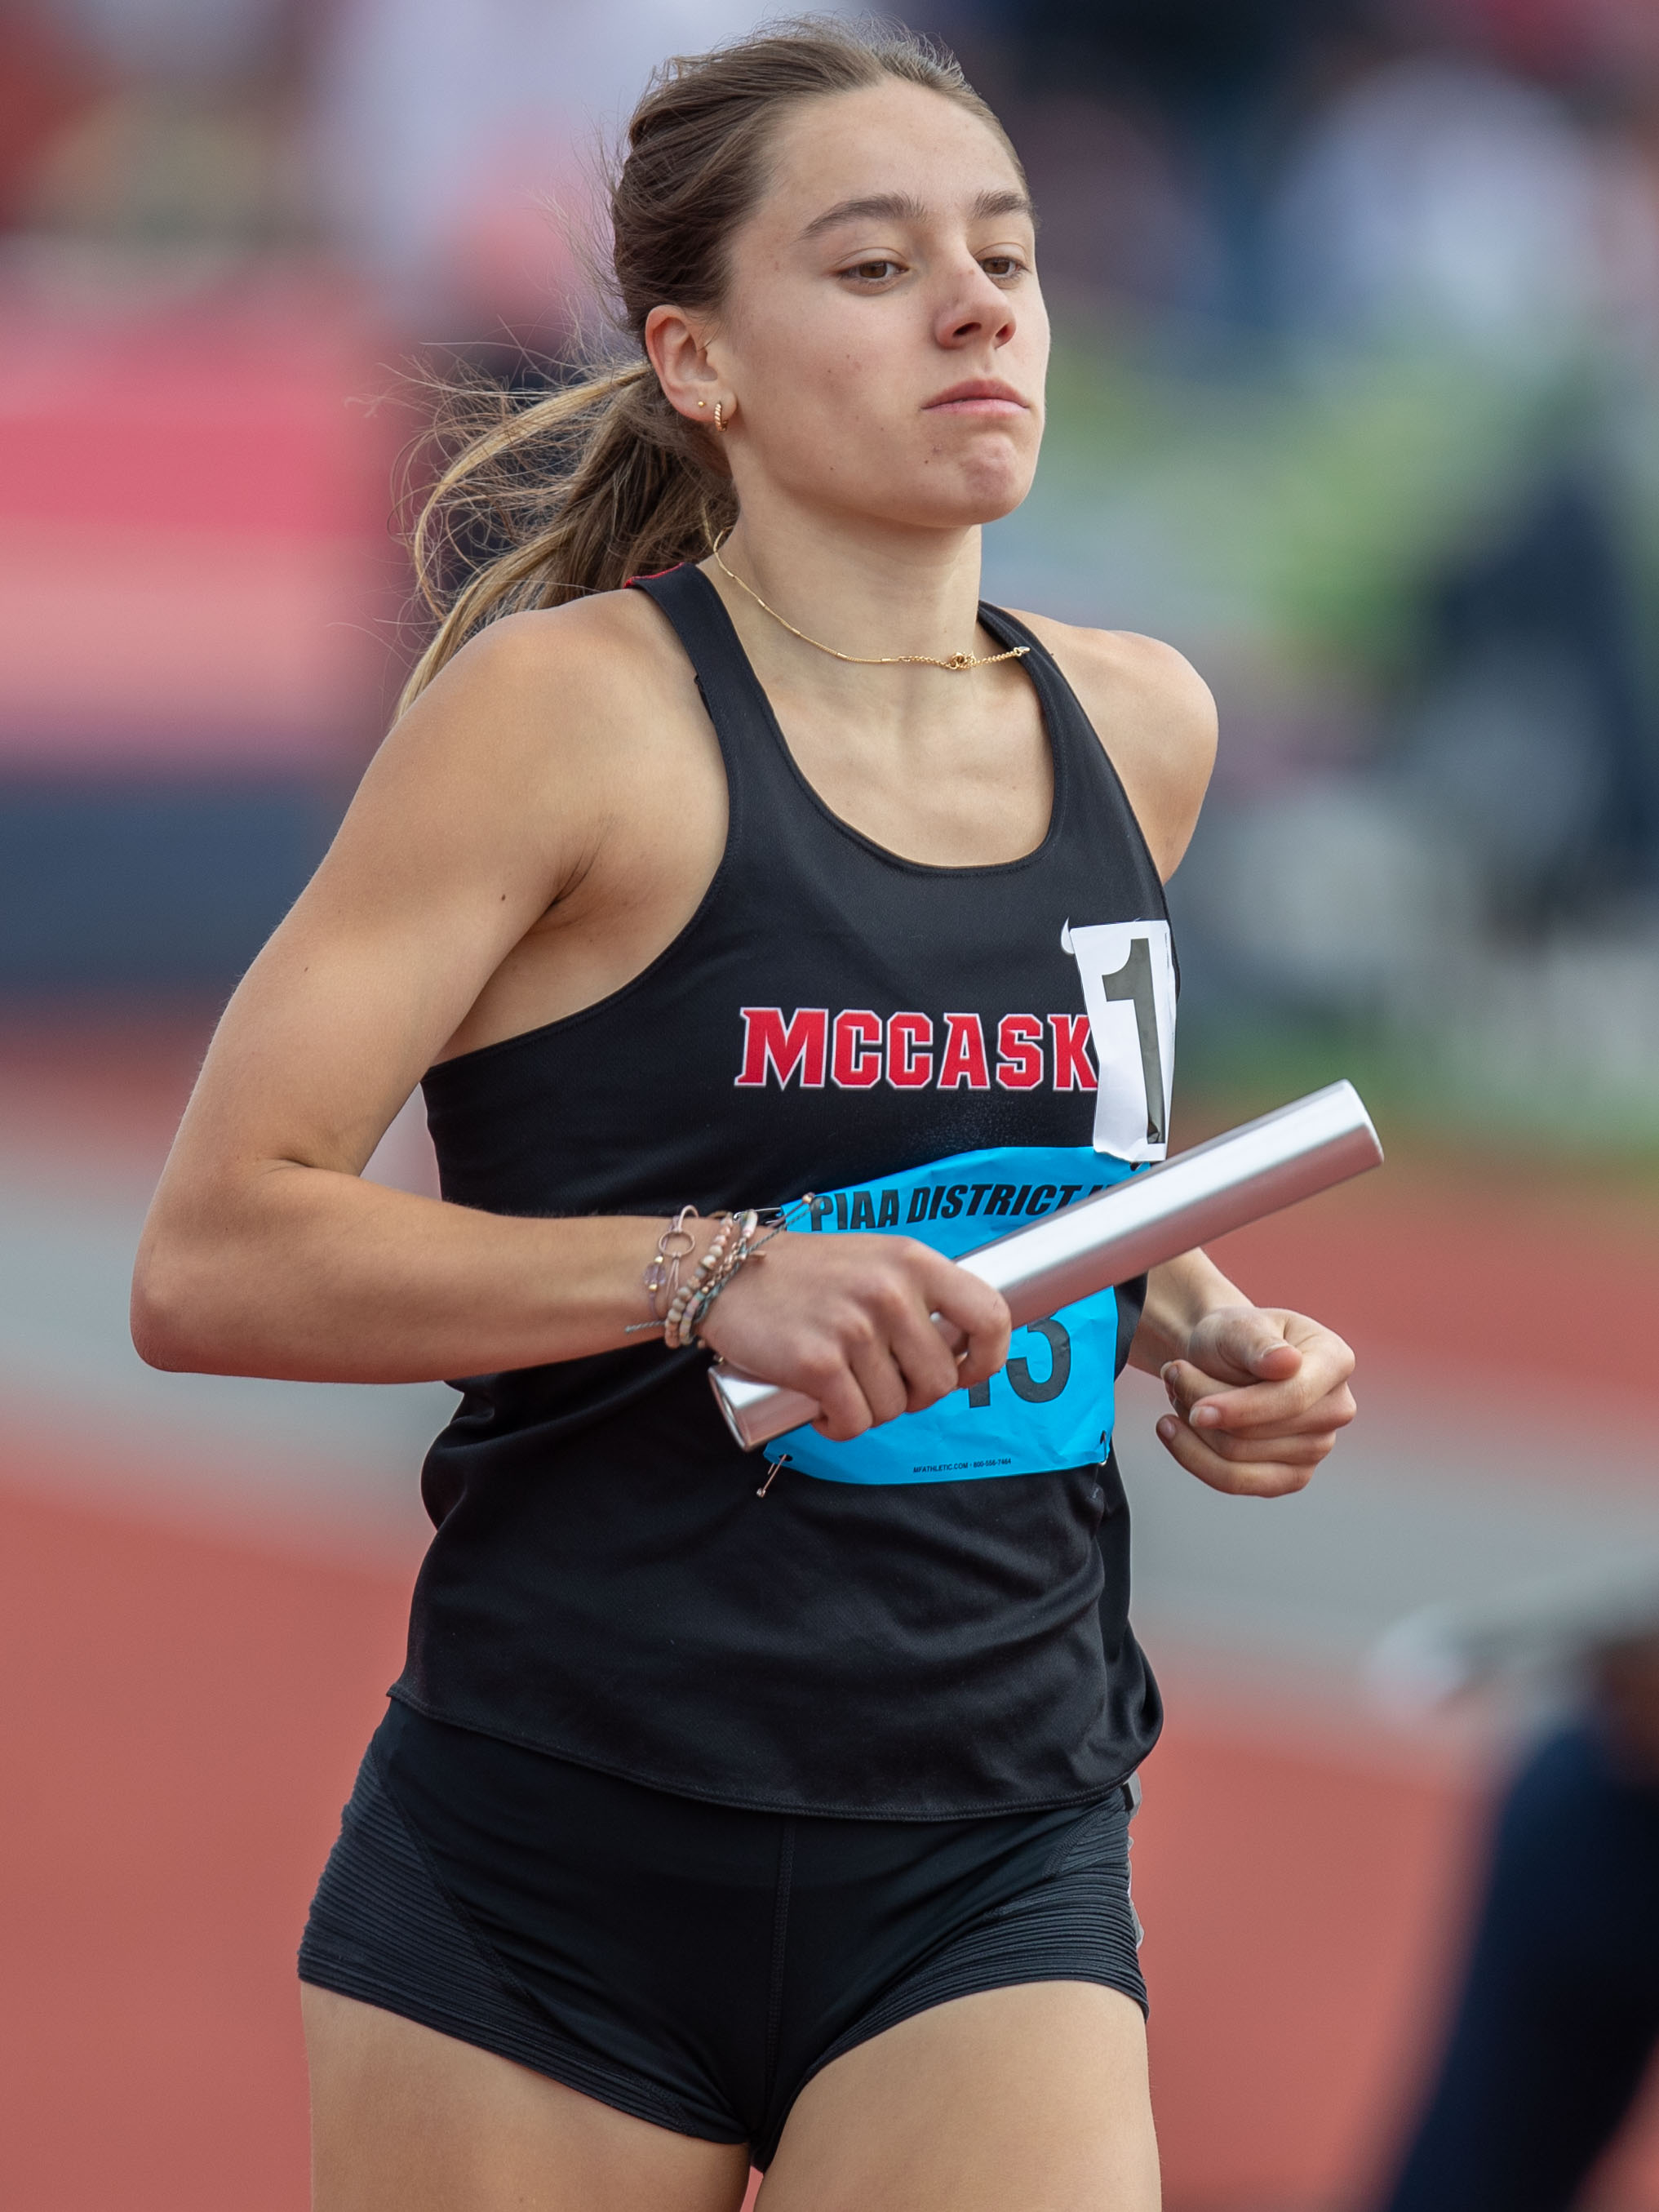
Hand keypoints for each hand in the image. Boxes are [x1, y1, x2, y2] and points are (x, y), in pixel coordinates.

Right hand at [698, 1232, 1011, 1442]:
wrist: (724, 1272)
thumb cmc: (803, 1274)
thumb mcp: (873, 1260)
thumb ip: (916, 1293)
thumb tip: (958, 1351)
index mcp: (914, 1261)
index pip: (990, 1315)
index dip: (987, 1358)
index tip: (966, 1372)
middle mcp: (890, 1292)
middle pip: (940, 1381)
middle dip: (914, 1396)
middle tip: (879, 1383)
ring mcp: (854, 1329)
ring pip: (894, 1408)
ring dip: (869, 1411)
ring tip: (840, 1387)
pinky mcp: (817, 1364)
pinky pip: (853, 1422)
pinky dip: (838, 1427)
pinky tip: (820, 1409)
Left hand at [1154, 1305, 1354, 1497]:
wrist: (1220, 1357)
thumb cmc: (1232, 1337)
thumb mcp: (1237, 1325)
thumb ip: (1256, 1342)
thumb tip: (1287, 1363)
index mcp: (1335, 1360)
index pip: (1291, 1397)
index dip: (1240, 1408)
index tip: (1195, 1409)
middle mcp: (1336, 1409)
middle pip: (1255, 1432)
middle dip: (1201, 1403)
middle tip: (1173, 1372)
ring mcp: (1318, 1448)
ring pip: (1236, 1458)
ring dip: (1192, 1427)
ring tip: (1177, 1391)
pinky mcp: (1292, 1476)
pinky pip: (1235, 1481)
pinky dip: (1194, 1456)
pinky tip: (1171, 1428)